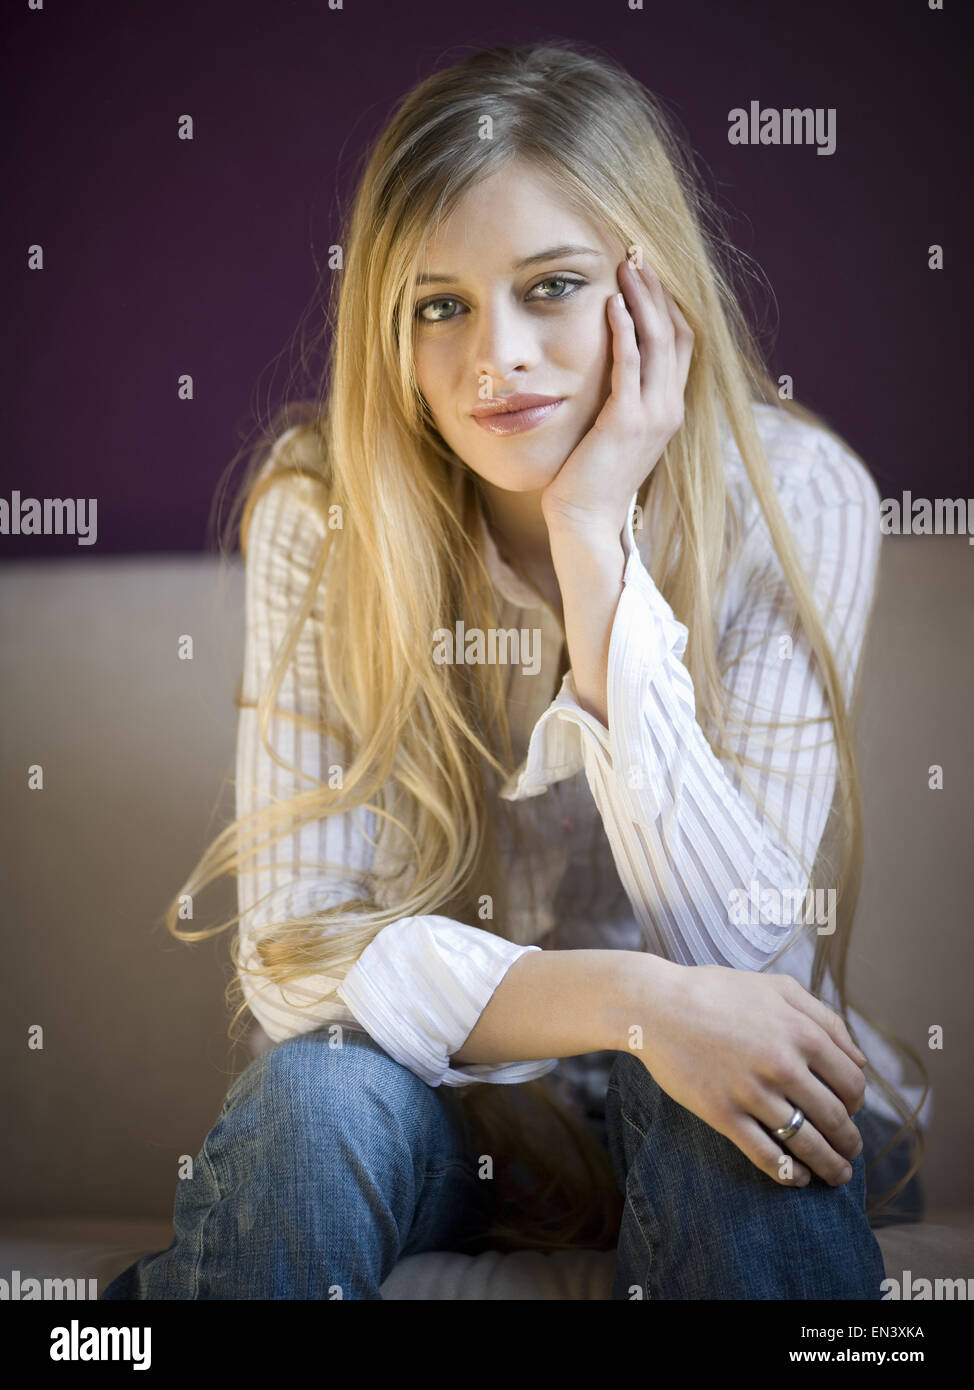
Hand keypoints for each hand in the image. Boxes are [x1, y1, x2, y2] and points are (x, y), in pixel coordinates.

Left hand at [540, 255, 693, 535]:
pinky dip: (625, 329)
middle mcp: (670, 409)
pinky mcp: (627, 421)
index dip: (668, 305)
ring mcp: (653, 415)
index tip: (646, 274)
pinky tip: (612, 303)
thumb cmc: (590, 479)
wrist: (585, 521)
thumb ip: (620, 400)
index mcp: (670, 409)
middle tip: (638, 254)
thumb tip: (609, 368)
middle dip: (658, 290)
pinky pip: (631, 363)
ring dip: (643, 299)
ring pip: (659, 341)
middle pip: (677, 332)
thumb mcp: (613, 433)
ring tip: (627, 266)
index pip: (682, 344)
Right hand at [636, 960, 867, 1186]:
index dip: (856, 1103)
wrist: (656, 1005)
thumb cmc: (717, 991)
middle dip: (849, 1141)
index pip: (851, 1083)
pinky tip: (799, 1178)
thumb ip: (824, 1017)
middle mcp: (783, 1064)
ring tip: (837, 1175)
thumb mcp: (777, 987)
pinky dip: (790, 1174)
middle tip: (851, 1151)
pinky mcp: (723, 1114)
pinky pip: (767, 1155)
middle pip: (835, 1118)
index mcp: (801, 1032)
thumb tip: (860, 1060)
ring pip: (806, 1143)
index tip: (849, 1111)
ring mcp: (752, 1092)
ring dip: (830, 1165)